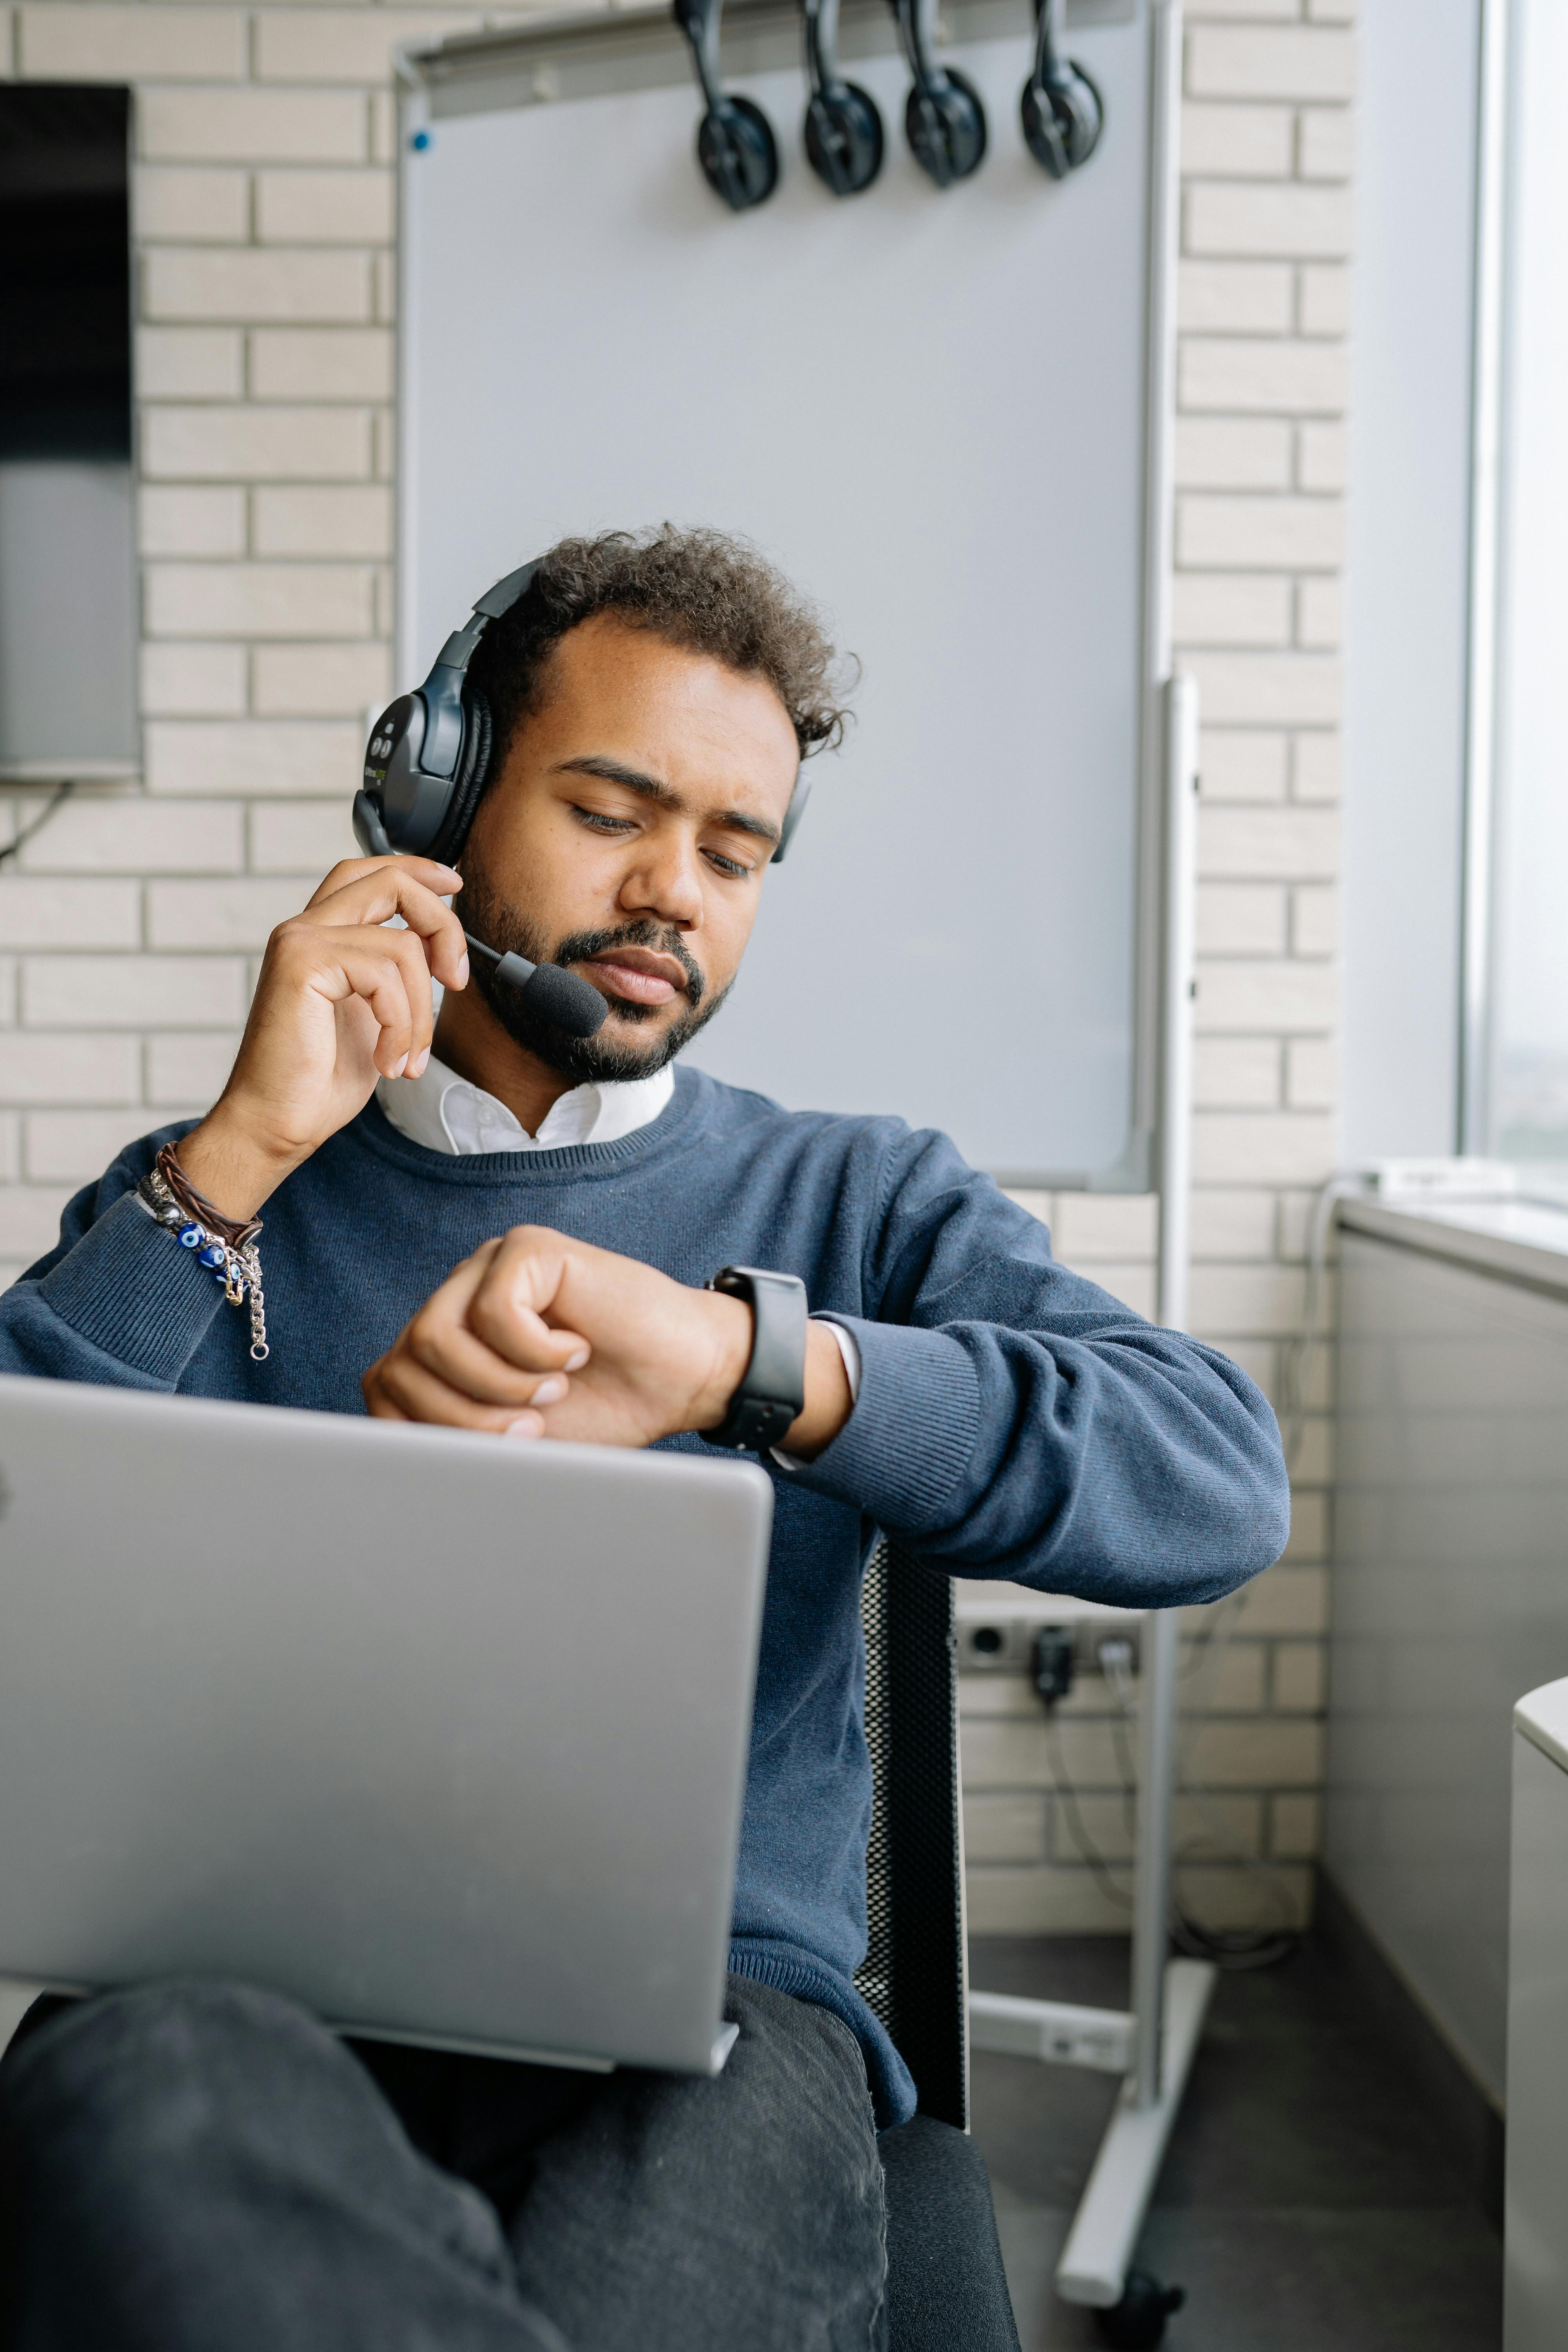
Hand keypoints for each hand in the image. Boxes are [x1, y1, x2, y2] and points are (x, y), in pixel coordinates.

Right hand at [176, 857, 467, 1219]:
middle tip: (456, 980)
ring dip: (421, 1013)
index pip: (369, 873)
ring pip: (402, 945)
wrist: (276, 1123)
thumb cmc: (318, 1080)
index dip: (417, 870)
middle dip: (442, 925)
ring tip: (406, 1058)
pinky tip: (387, 1062)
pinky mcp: (303, 963)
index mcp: (320, 936)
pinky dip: (401, 1026)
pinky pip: (386, 975)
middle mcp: (305, 929)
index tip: (455, 888)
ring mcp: (300, 942)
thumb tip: (438, 952)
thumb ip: (393, 976)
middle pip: (390, 882)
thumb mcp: (373, 1016)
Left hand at [362, 1226, 853, 1457]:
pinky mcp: (529, 1248)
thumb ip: (455, 1437)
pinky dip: (535, 1352)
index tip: (491, 1454)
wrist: (684, 1378)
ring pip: (436, 1336)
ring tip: (552, 1393)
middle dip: (458, 1418)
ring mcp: (490, 1267)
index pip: (385, 1386)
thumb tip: (393, 1466)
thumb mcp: (514, 1439)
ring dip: (496, 1387)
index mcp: (448, 1344)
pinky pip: (495, 1310)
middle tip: (528, 1430)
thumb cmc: (603, 1408)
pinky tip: (576, 1350)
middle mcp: (459, 1298)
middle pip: (403, 1362)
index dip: (422, 1433)